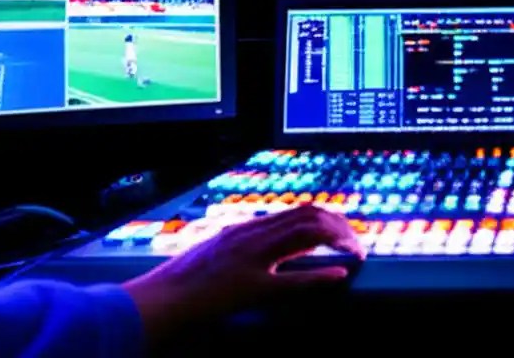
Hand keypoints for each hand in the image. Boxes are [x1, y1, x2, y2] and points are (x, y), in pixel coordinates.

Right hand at [123, 205, 364, 343]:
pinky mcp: (249, 286)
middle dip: (340, 226)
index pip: (297, 211)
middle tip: (357, 242)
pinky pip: (293, 277)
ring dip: (337, 240)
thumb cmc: (182, 284)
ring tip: (355, 251)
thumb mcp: (218, 254)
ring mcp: (250, 258)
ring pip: (306, 234)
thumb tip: (274, 248)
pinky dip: (321, 275)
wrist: (156, 301)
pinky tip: (339, 275)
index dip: (327, 217)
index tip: (344, 228)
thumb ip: (245, 246)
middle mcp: (250, 236)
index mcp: (245, 229)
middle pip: (308, 216)